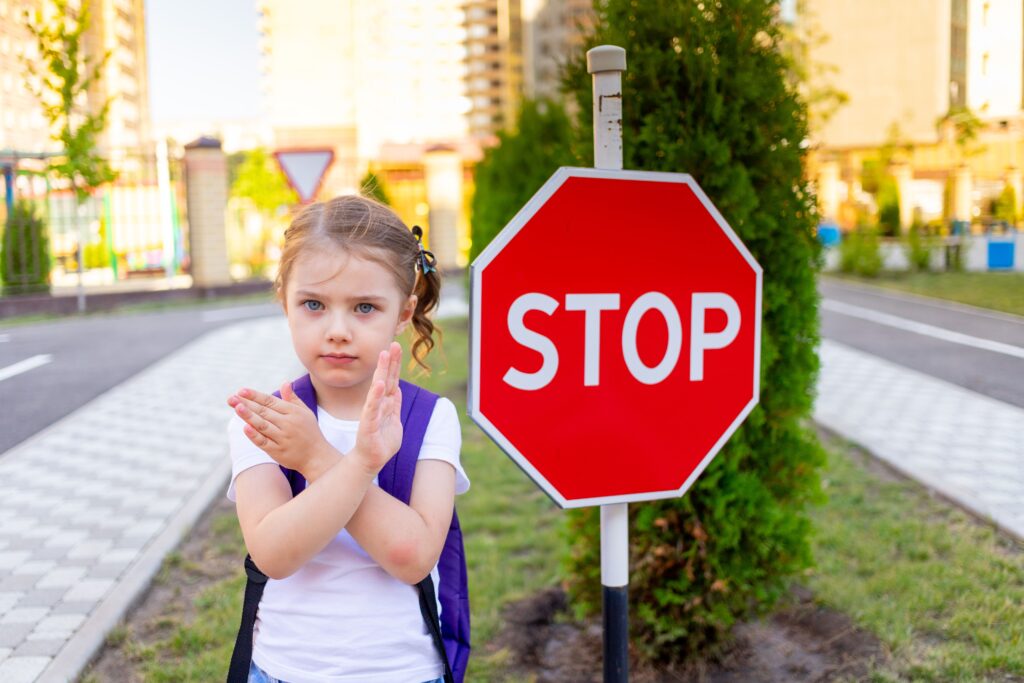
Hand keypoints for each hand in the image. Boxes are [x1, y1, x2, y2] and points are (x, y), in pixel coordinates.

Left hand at [228, 382, 332, 475]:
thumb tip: (285, 383)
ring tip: (236, 407)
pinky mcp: (278, 451)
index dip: (255, 396)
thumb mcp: (305, 413)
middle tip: (231, 398)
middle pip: (264, 411)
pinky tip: (245, 428)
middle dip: (246, 403)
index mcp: (293, 412)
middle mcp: (288, 424)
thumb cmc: (310, 432)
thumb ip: (293, 399)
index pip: (270, 401)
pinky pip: (264, 442)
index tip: (241, 390)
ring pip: (262, 425)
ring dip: (249, 416)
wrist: (317, 457)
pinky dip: (254, 435)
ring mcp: (282, 438)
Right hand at [350, 342, 403, 473]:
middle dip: (389, 361)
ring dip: (382, 372)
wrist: (370, 461)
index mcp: (386, 403)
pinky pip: (373, 408)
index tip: (396, 347)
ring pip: (378, 389)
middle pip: (385, 379)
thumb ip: (394, 405)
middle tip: (393, 344)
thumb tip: (396, 390)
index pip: (391, 379)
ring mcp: (373, 413)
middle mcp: (378, 404)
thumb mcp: (393, 421)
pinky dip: (376, 396)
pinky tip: (379, 384)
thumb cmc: (381, 443)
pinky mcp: (368, 424)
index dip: (394, 364)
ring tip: (384, 356)